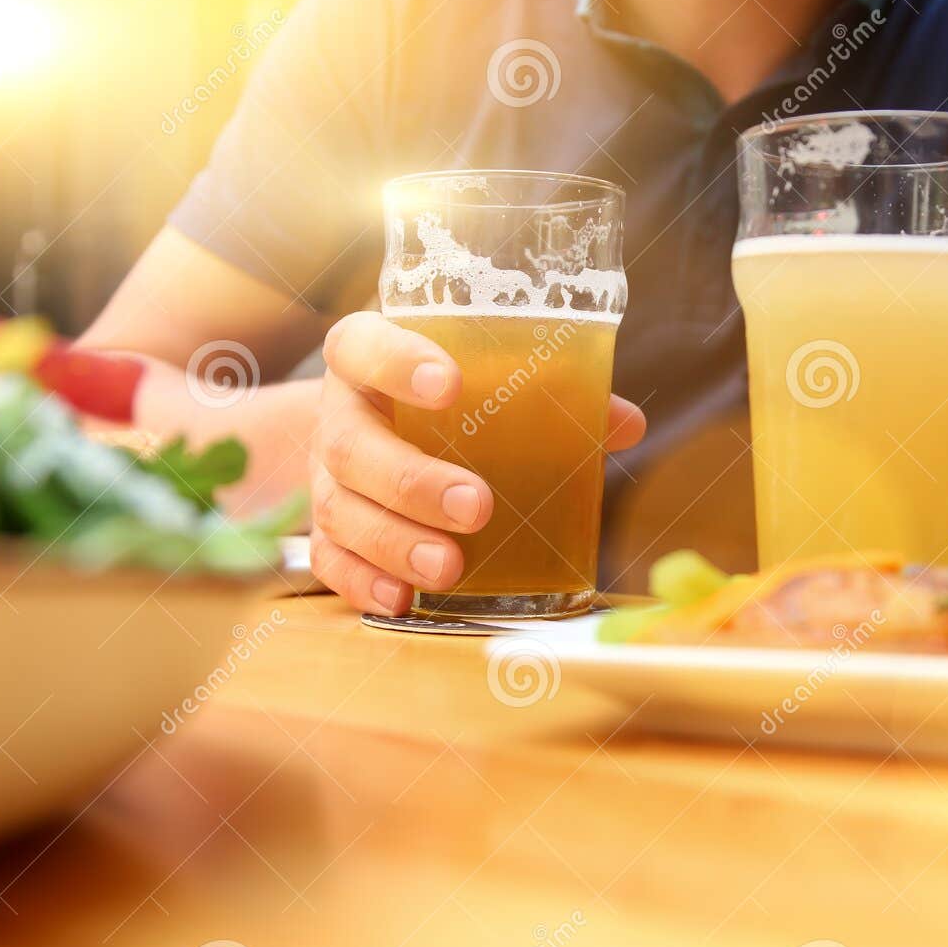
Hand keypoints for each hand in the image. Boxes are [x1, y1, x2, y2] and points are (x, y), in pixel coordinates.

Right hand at [310, 312, 646, 614]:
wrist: (370, 426)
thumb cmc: (445, 400)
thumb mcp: (484, 380)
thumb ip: (551, 394)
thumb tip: (625, 424)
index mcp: (369, 357)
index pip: (365, 346)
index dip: (398, 362)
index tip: (450, 384)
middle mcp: (340, 413)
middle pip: (352, 444)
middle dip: (412, 481)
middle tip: (476, 505)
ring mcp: (325, 476)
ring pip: (341, 509)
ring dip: (395, 543)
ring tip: (449, 568)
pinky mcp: (323, 528)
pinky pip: (330, 559)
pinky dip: (364, 582)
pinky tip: (402, 600)